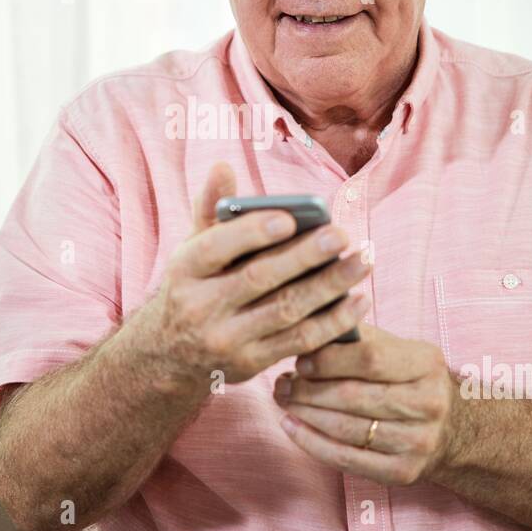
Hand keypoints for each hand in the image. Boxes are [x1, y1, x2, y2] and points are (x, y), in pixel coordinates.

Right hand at [131, 161, 371, 387]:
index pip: (216, 247)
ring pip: (286, 310)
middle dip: (304, 256)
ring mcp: (226, 339)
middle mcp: (201, 306)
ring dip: (329, 287)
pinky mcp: (251, 364)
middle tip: (342, 235)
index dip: (253, 233)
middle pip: (259, 278)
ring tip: (362, 262)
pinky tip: (358, 300)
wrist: (170, 355)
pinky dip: (332, 323)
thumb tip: (223, 166)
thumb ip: (211, 208)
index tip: (290, 218)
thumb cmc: (193, 286)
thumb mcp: (191, 249)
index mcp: (184, 269)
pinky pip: (299, 342)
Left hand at [272, 321, 463, 484]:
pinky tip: (291, 426)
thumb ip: (358, 337)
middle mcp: (428, 403)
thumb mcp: (397, 349)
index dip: (329, 360)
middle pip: (354, 396)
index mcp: (426, 364)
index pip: (370, 359)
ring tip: (283, 400)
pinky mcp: (403, 472)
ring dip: (305, 414)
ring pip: (346, 429)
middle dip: (308, 390)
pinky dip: (311, 443)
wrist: (452, 430)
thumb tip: (311, 324)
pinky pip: (346, 459)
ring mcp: (417, 441)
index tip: (300, 360)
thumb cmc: (409, 380)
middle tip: (281, 383)